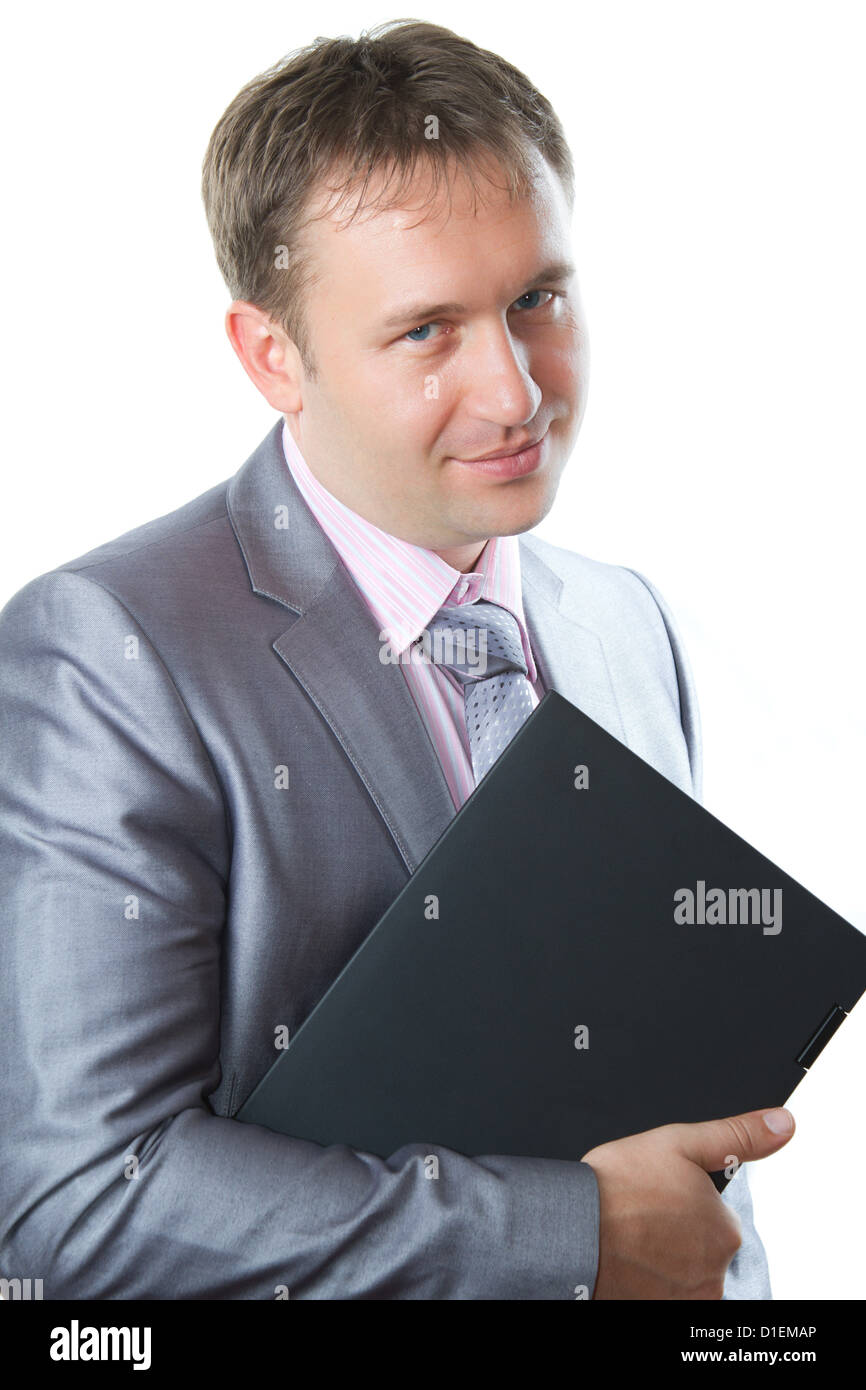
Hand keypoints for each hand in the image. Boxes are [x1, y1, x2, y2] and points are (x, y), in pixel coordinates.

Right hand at [581, 1106, 794, 1298]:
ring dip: (662, 1256)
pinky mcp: (661, 1311)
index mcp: (726, 1230)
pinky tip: (629, 1258)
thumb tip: (782, 1124)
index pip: (715, 1215)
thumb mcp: (681, 1142)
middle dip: (675, 1231)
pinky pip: (663, 1291)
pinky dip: (649, 1278)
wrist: (572, 1227)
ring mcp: (686, 1297)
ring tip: (631, 1235)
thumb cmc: (618, 1185)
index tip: (656, 1196)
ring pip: (681, 1270)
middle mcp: (714, 1272)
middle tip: (640, 1213)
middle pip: (699, 1246)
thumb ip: (737, 1136)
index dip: (684, 1201)